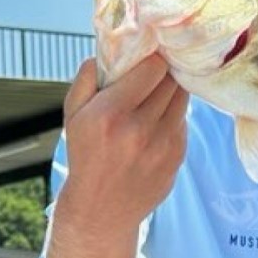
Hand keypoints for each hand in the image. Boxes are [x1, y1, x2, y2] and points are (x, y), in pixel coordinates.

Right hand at [59, 54, 188, 231]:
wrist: (101, 209)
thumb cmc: (86, 155)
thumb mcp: (73, 115)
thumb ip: (86, 78)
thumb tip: (111, 49)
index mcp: (110, 114)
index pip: (153, 68)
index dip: (152, 60)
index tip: (146, 61)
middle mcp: (140, 129)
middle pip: (171, 80)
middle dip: (163, 73)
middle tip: (154, 73)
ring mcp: (163, 145)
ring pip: (182, 99)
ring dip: (171, 92)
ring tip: (156, 95)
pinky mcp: (178, 157)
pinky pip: (183, 121)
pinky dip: (174, 116)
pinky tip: (157, 122)